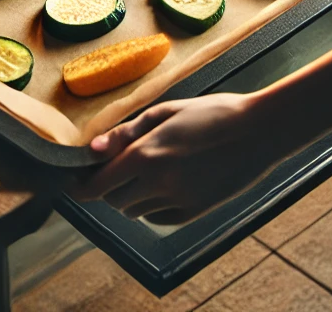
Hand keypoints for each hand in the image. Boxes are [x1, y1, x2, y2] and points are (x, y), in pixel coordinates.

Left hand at [74, 93, 287, 223]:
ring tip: (146, 172)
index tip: (73, 185)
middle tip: (116, 168)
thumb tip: (93, 149)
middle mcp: (159, 183)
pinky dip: (153, 206)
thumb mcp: (165, 113)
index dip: (82, 188)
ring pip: (136, 211)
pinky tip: (165, 184)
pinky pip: (159, 217)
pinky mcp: (195, 212)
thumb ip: (127, 133)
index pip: (100, 184)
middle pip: (115, 201)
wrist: (259, 132)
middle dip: (109, 188)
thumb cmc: (211, 113)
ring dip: (131, 197)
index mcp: (148, 155)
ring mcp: (179, 201)